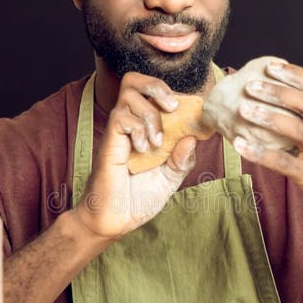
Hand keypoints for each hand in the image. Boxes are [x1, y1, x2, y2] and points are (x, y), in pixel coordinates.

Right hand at [74, 72, 196, 239]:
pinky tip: (145, 150)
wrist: (114, 221)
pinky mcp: (109, 143)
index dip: (171, 93)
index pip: (151, 93)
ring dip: (151, 114)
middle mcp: (129, 125)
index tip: (188, 111)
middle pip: (133, 80)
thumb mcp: (169, 180)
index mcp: (143, 129)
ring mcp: (117, 133)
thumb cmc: (137, 200)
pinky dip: (139, 129)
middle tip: (172, 107)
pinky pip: (122, 117)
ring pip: (129, 93)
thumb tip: (193, 137)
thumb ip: (182, 160)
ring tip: (157, 142)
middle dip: (157, 86)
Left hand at [231, 61, 302, 242]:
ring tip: (242, 109)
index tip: (271, 66)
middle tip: (250, 84)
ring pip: (296, 129)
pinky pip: (284, 163)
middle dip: (277, 90)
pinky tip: (240, 145)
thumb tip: (293, 111)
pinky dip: (260, 152)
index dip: (295, 74)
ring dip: (266, 116)